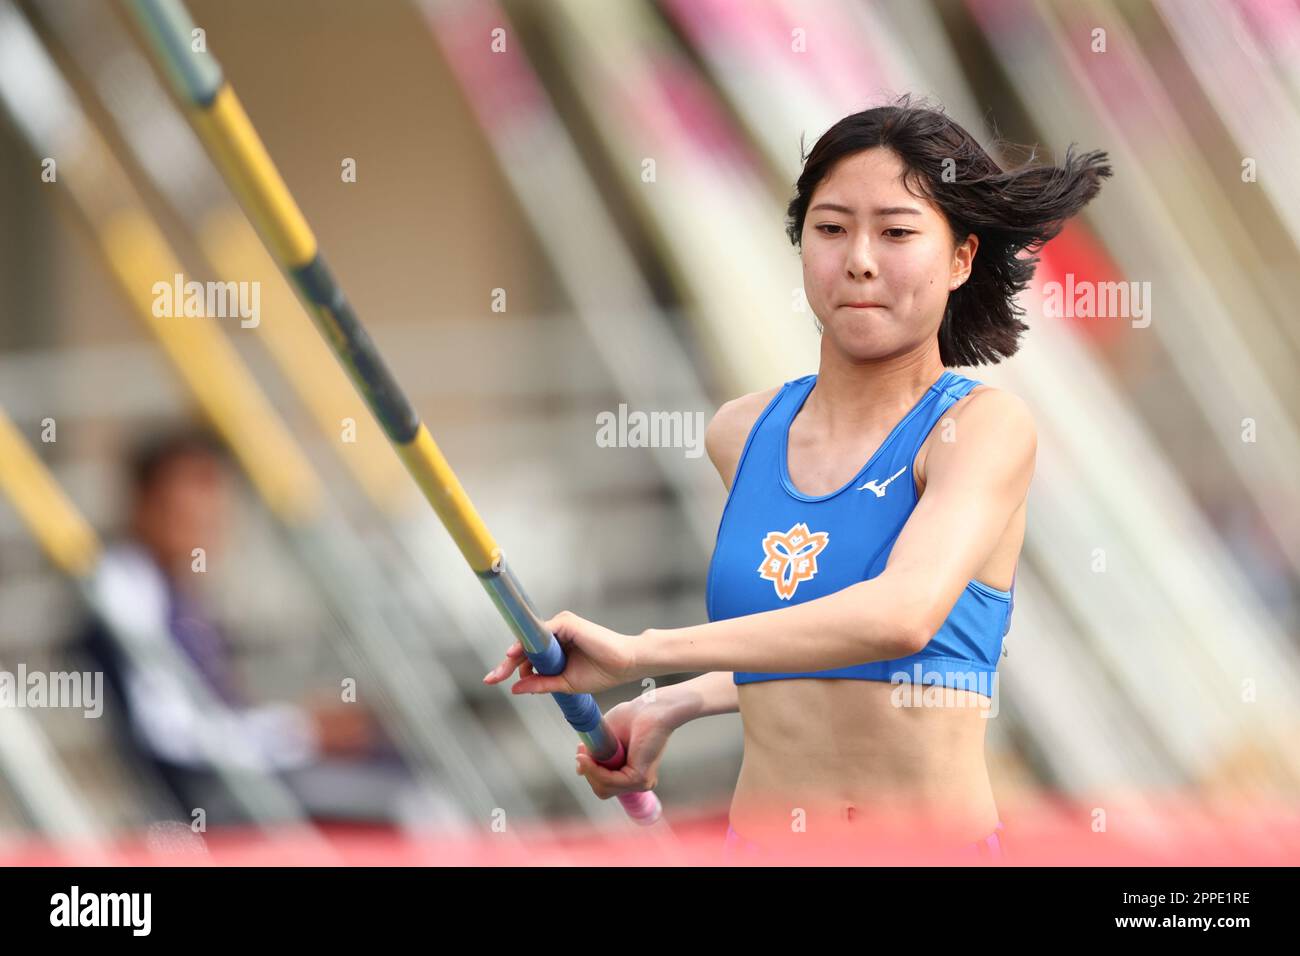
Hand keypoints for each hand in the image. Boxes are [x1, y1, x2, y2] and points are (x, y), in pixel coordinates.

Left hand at [481, 610, 637, 694]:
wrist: (624, 666)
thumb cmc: (601, 672)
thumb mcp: (565, 684)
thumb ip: (541, 684)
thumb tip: (516, 687)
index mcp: (556, 649)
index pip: (528, 656)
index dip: (510, 667)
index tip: (493, 680)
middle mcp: (556, 635)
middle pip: (525, 647)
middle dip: (507, 664)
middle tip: (492, 678)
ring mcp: (561, 627)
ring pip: (531, 640)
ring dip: (515, 656)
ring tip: (501, 672)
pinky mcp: (567, 622)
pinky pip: (542, 631)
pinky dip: (528, 642)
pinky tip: (515, 653)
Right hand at [574, 697, 673, 798]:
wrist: (650, 708)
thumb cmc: (632, 717)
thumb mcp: (605, 740)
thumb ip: (594, 756)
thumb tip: (580, 771)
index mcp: (632, 773)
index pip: (604, 785)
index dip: (590, 771)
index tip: (582, 754)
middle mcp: (638, 781)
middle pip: (602, 790)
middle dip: (589, 772)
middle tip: (583, 751)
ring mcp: (640, 782)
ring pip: (603, 788)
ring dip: (590, 770)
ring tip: (585, 752)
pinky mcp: (639, 778)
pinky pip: (608, 782)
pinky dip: (595, 771)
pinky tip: (588, 758)